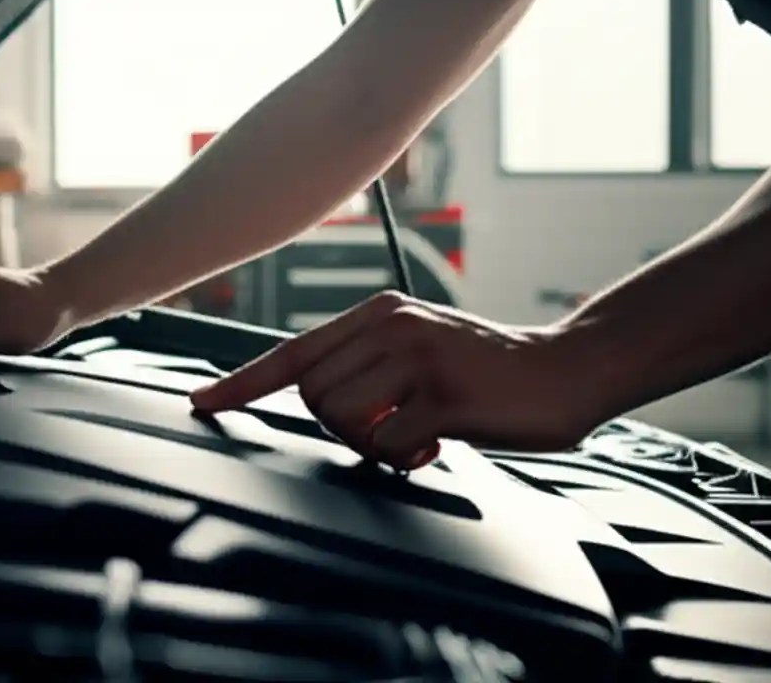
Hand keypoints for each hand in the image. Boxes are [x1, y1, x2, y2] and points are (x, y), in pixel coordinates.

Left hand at [189, 292, 599, 469]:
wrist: (567, 367)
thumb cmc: (486, 368)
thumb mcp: (417, 344)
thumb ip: (366, 362)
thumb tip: (316, 398)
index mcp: (377, 314)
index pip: (292, 352)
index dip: (242, 382)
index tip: (203, 403)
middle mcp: (390, 326)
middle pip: (311, 396)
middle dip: (339, 425)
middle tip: (388, 426)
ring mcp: (417, 357)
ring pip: (341, 419)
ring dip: (372, 442)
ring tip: (415, 430)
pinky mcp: (445, 394)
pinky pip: (388, 445)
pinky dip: (407, 456)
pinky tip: (440, 440)